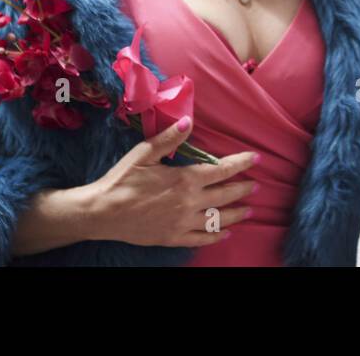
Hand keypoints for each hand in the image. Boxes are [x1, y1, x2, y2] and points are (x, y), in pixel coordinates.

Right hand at [84, 117, 258, 248]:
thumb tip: (188, 121)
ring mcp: (183, 222)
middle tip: (257, 186)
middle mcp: (189, 202)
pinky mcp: (173, 238)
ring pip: (218, 219)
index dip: (240, 164)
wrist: (102, 213)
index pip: (221, 170)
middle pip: (225, 195)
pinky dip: (217, 236)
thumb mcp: (144, 153)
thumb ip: (169, 139)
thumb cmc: (122, 180)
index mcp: (184, 179)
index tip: (255, 159)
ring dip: (236, 214)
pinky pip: (202, 238)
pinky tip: (226, 234)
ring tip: (250, 210)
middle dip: (243, 189)